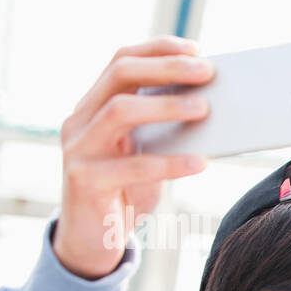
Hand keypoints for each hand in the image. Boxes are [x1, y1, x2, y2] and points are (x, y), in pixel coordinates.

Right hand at [54, 35, 213, 278]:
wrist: (91, 242)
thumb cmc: (126, 191)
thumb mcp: (146, 153)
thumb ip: (165, 128)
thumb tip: (213, 105)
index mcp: (93, 106)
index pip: (121, 60)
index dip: (158, 49)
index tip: (197, 49)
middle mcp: (79, 120)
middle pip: (120, 75)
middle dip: (166, 68)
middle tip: (207, 72)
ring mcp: (78, 149)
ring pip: (120, 111)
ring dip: (167, 107)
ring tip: (205, 110)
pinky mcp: (84, 181)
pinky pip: (131, 166)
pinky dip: (170, 162)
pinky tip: (201, 162)